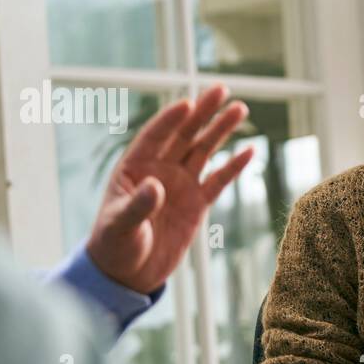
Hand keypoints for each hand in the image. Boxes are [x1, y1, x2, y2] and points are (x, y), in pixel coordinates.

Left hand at [86, 85, 253, 294]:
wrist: (128, 273)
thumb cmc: (114, 246)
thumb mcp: (120, 225)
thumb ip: (137, 205)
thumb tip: (154, 186)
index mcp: (134, 167)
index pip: (155, 136)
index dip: (171, 119)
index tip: (187, 103)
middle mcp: (159, 170)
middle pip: (185, 134)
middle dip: (203, 112)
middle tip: (221, 90)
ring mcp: (180, 185)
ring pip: (204, 151)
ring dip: (221, 130)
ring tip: (240, 109)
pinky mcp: (197, 204)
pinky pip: (218, 180)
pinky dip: (234, 166)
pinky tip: (249, 150)